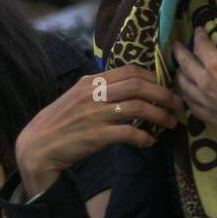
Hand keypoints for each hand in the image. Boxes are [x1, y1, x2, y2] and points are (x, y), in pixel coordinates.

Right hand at [16, 64, 182, 195]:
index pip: (130, 71)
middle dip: (164, 94)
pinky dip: (144, 137)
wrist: (38, 146)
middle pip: (139, 86)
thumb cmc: (62, 123)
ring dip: (160, 116)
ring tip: (171, 123)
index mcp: (92, 81)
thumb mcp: (79, 97)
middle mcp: (94, 94)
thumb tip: (132, 87)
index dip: (154, 77)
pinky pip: (129, 133)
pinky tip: (150, 141)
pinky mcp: (96, 136)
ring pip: (139, 108)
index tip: (167, 86)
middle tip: (178, 104)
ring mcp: (95, 114)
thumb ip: (102, 89)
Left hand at [172, 28, 216, 178]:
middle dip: (180, 52)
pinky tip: (187, 94)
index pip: (202, 46)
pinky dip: (185, 95)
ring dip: (178, 73)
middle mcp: (204, 81)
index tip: (199, 30)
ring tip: (178, 69)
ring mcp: (204, 100)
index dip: (199, 36)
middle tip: (176, 46)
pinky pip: (189, 103)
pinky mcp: (207, 115)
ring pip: (182, 84)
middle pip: (185, 63)